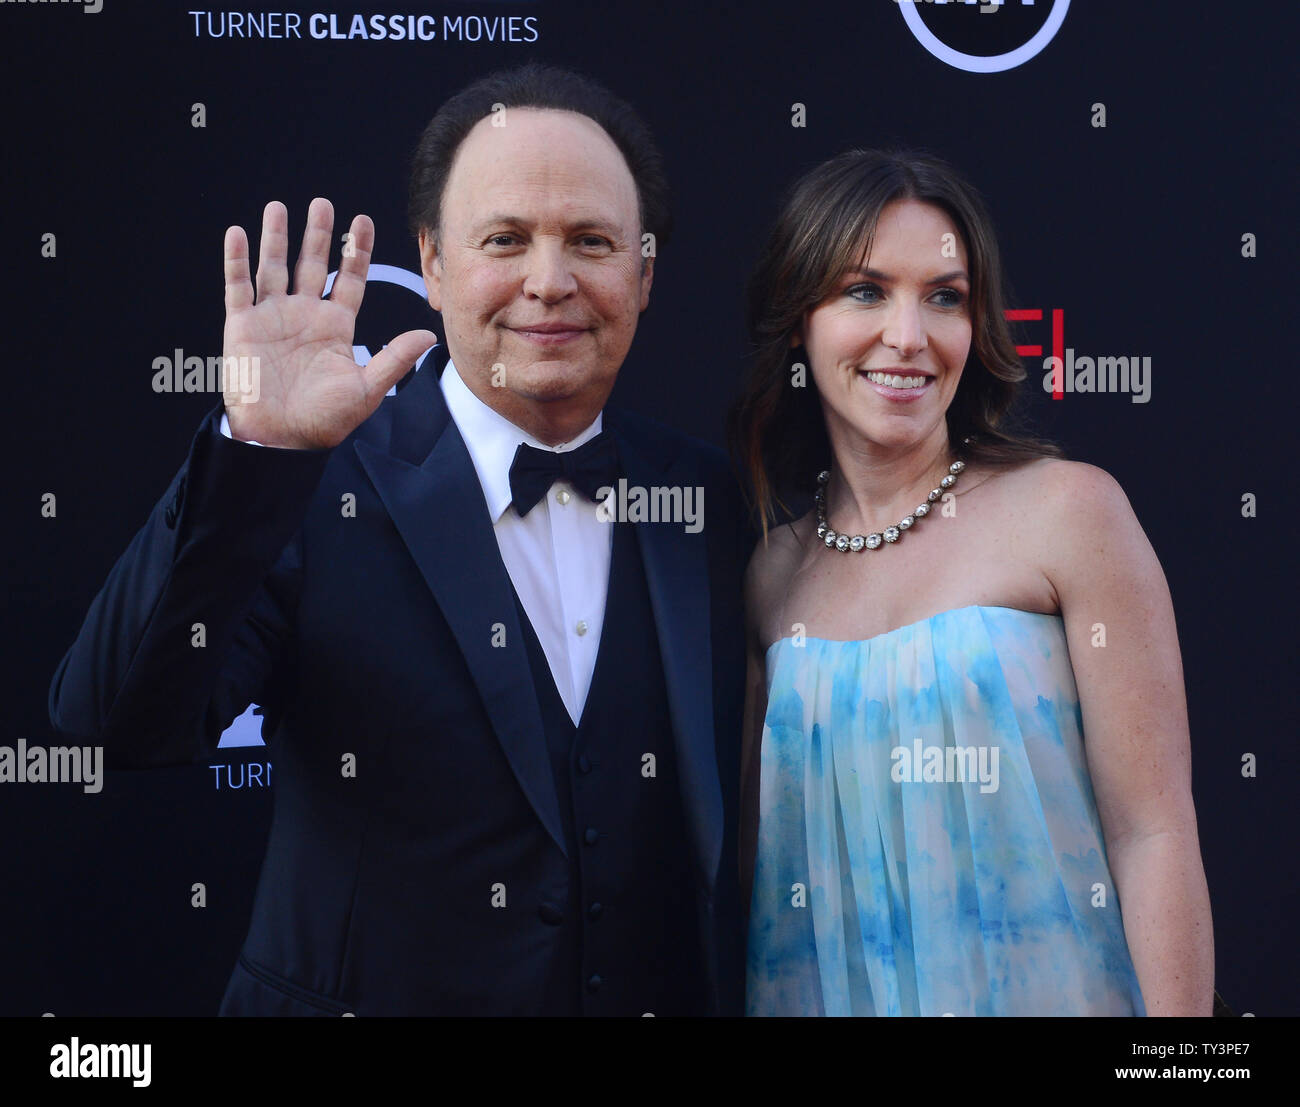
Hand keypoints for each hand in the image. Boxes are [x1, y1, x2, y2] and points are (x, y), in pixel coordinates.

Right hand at [222, 197, 436, 448]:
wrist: (282, 440)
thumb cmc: (325, 421)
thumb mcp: (367, 388)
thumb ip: (395, 358)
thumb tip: (429, 336)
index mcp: (336, 326)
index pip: (348, 279)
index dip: (355, 251)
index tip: (362, 220)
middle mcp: (305, 315)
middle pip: (312, 264)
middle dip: (318, 234)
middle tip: (322, 203)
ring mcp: (272, 317)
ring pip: (274, 267)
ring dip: (276, 238)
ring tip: (279, 207)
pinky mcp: (243, 326)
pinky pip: (238, 287)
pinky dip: (237, 260)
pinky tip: (239, 234)